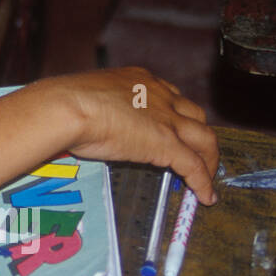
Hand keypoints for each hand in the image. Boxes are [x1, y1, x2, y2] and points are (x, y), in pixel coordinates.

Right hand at [53, 68, 218, 205]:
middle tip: (196, 152)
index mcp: (139, 79)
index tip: (171, 125)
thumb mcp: (89, 96)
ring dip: (209, 158)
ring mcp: (167, 119)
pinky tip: (205, 196)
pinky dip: (202, 182)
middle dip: (198, 133)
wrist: (69, 107)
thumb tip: (89, 121)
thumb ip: (100, 107)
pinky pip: (194, 166)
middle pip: (195, 114)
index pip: (170, 95)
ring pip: (204, 138)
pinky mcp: (167, 144)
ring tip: (207, 176)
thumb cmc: (66, 101)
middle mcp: (160, 95)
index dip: (175, 113)